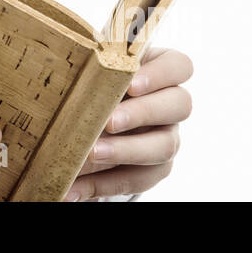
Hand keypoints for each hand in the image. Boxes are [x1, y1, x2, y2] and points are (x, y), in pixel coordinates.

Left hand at [62, 45, 192, 200]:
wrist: (86, 118)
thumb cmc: (91, 80)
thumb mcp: (92, 67)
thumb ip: (91, 63)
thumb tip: (71, 64)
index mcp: (160, 69)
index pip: (179, 65)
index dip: (161, 73)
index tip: (131, 84)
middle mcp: (170, 104)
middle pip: (179, 104)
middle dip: (142, 113)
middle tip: (109, 121)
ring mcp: (167, 137)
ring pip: (164, 146)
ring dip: (125, 150)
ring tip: (91, 153)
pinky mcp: (154, 169)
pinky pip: (138, 179)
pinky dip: (103, 185)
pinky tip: (73, 189)